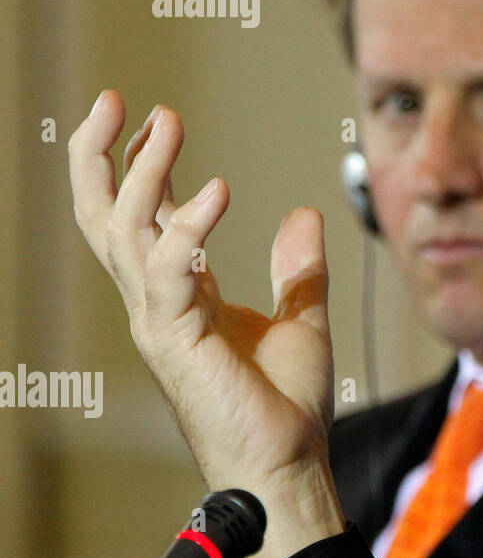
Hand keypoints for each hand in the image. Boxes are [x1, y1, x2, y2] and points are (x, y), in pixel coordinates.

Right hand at [68, 90, 344, 557]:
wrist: (288, 459)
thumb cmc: (283, 402)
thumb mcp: (300, 315)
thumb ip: (296, 266)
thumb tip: (304, 213)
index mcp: (181, 293)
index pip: (142, 217)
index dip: (138, 165)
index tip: (150, 116)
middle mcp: (159, 300)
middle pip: (108, 215)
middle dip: (103, 155)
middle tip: (116, 98)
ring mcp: (160, 319)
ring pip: (127, 230)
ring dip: (143, 171)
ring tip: (166, 120)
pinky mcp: (176, 338)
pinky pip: (170, 270)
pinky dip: (188, 227)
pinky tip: (217, 192)